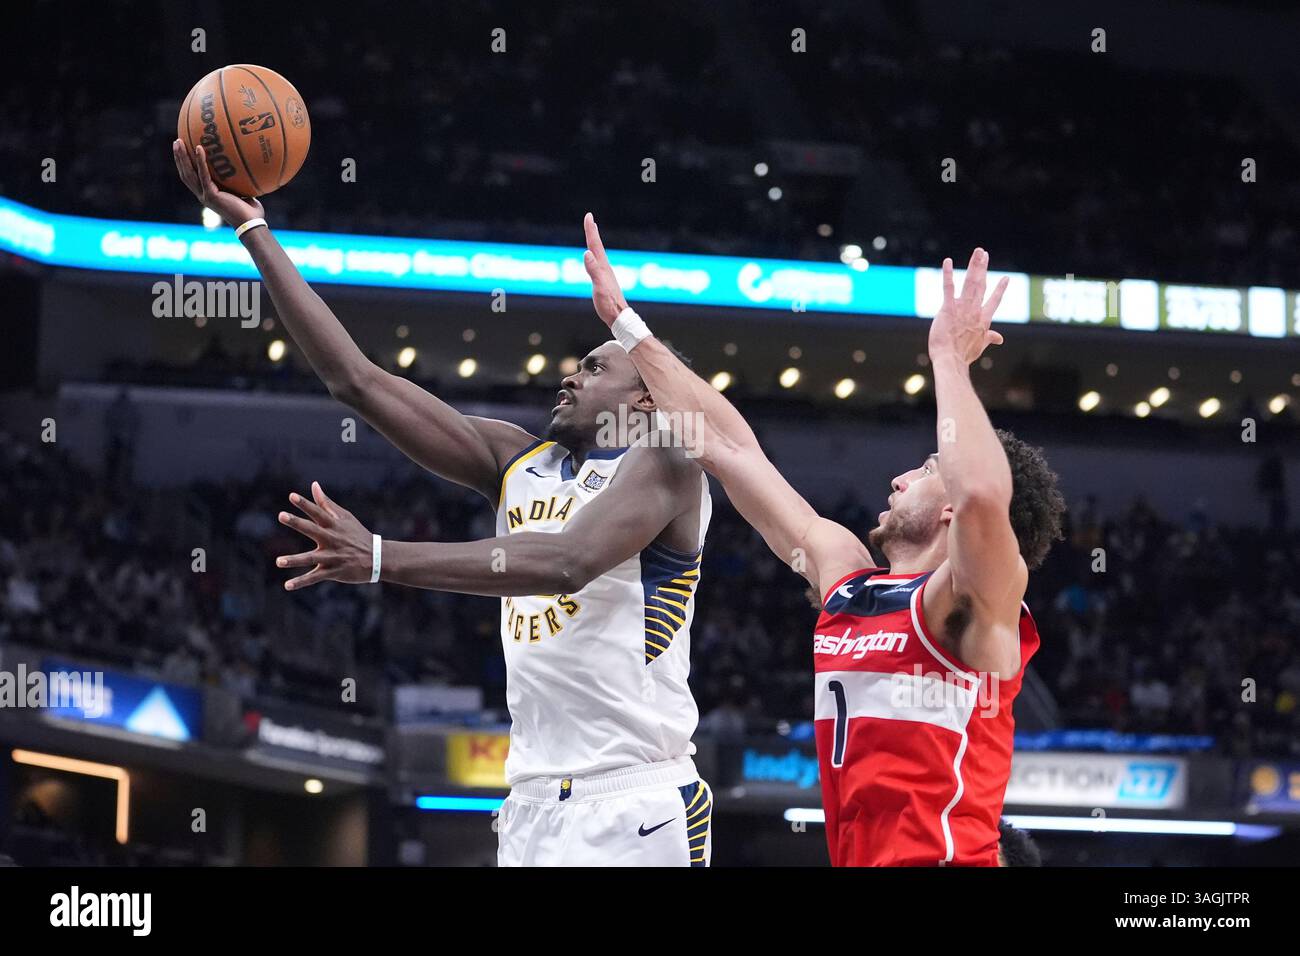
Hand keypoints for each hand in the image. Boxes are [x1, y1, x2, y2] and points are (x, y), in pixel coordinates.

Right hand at [171, 138, 263, 228]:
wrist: (251, 224)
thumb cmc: (250, 211)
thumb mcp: (242, 192)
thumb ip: (239, 180)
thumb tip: (246, 165)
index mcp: (207, 194)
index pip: (191, 178)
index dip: (185, 165)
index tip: (183, 150)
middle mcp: (202, 195)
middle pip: (185, 173)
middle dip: (179, 157)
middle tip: (176, 142)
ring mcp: (205, 196)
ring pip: (189, 173)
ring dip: (183, 156)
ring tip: (179, 142)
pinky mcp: (211, 195)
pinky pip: (203, 174)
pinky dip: (200, 161)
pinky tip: (198, 148)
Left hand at [275, 481, 373, 589]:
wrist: (377, 558)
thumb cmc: (357, 535)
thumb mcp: (345, 517)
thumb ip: (326, 503)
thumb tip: (313, 485)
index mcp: (334, 525)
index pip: (318, 512)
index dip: (305, 504)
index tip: (291, 496)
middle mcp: (332, 539)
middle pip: (312, 530)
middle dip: (297, 523)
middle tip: (281, 516)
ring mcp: (332, 556)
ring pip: (311, 558)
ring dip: (295, 560)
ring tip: (279, 561)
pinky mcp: (333, 572)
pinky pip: (315, 577)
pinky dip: (301, 582)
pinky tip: (288, 585)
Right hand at [582, 212, 628, 327]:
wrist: (619, 317)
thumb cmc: (609, 305)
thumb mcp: (599, 287)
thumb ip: (594, 270)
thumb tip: (587, 253)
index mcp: (603, 267)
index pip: (595, 245)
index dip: (591, 230)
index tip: (588, 216)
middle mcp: (605, 268)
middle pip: (597, 247)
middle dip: (592, 232)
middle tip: (589, 219)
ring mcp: (605, 275)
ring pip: (598, 254)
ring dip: (594, 242)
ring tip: (592, 234)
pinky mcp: (604, 281)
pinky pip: (597, 263)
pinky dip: (594, 256)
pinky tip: (594, 259)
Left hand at [928, 248, 1008, 365]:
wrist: (951, 360)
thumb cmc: (963, 355)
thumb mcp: (980, 345)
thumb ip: (990, 337)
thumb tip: (1000, 338)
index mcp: (983, 319)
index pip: (994, 300)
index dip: (1000, 289)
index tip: (1006, 278)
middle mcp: (975, 310)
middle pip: (981, 285)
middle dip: (983, 267)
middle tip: (984, 253)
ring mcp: (962, 308)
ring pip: (970, 282)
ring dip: (974, 265)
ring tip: (978, 252)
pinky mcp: (948, 308)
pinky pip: (948, 288)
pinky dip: (948, 274)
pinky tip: (948, 261)